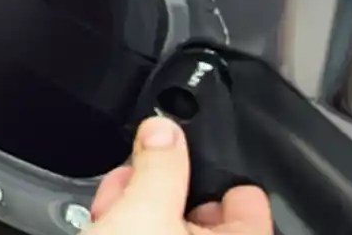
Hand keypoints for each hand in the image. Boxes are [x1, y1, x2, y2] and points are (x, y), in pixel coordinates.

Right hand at [85, 117, 272, 234]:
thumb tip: (163, 128)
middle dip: (164, 185)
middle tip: (138, 171)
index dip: (216, 171)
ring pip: (168, 225)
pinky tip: (104, 221)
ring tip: (113, 201)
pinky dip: (126, 227)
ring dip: (138, 204)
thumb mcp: (143, 210)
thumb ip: (159, 163)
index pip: (247, 197)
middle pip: (201, 208)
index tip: (189, 151)